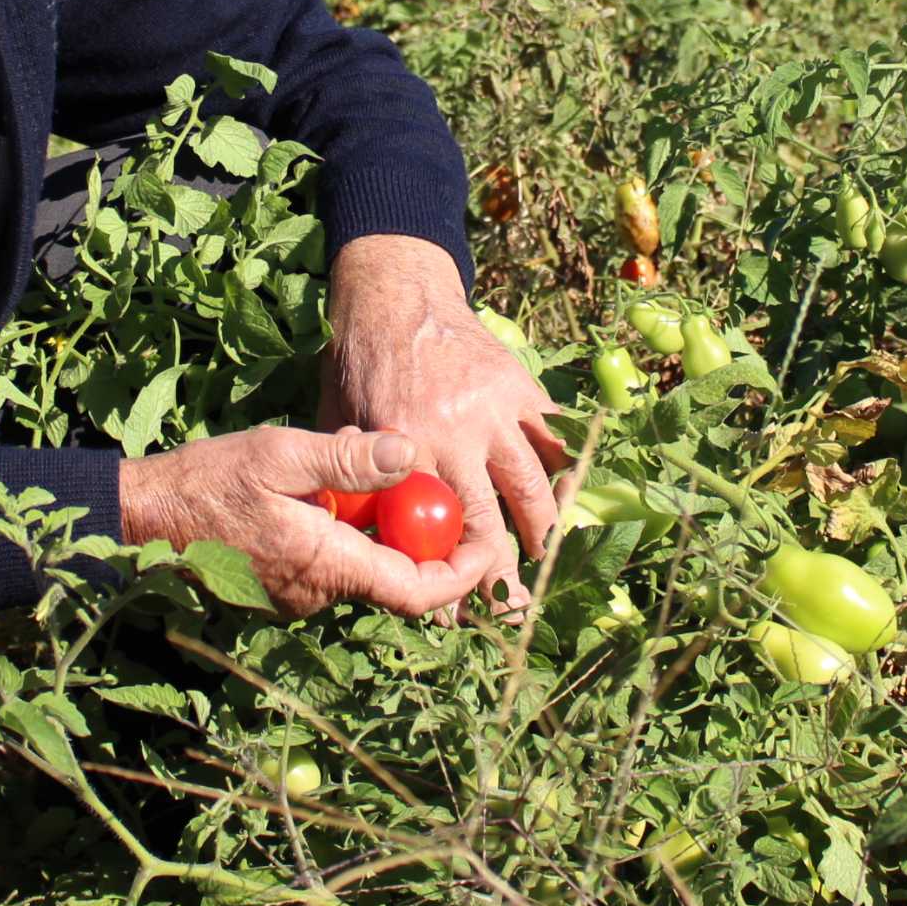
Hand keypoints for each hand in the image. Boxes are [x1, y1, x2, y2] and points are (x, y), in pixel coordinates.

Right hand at [119, 425, 485, 617]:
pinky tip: (336, 485)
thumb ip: (348, 459)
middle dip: (427, 539)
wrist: (141, 518)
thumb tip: (412, 454)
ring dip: (384, 528)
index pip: (417, 591)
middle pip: (398, 578)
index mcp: (327, 566)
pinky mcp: (283, 583)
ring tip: (382, 472)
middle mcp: (318, 592)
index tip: (488, 545)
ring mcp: (299, 593)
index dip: (462, 573)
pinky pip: (336, 561)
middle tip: (444, 491)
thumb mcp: (280, 453)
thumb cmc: (206, 483)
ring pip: (366, 566)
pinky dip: (352, 529)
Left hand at [321, 234, 567, 603]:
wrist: (398, 295)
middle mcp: (455, 431)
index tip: (457, 610)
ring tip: (543, 554)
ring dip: (541, 527)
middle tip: (511, 603)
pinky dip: (563, 470)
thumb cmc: (360, 362)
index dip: (446, 573)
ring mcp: (494, 408)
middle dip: (501, 568)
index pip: (433, 528)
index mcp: (406, 444)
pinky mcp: (520, 387)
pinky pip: (552, 438)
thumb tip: (363, 538)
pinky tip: (566, 496)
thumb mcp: (340, 419)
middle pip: (488, 518)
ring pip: (531, 484)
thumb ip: (355, 474)